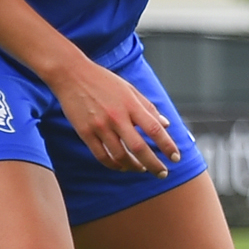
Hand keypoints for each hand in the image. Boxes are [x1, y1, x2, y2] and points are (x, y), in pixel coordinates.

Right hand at [50, 59, 180, 174]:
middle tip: (162, 173)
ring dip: (134, 166)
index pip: (154, 129)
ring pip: (120, 156)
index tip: (176, 157)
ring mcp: (100, 126)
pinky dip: (113, 165)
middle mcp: (117, 117)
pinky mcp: (85, 133)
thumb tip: (165, 124)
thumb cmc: (103, 80)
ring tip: (142, 169)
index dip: (167, 145)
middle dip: (153, 164)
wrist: (72, 75)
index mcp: (131, 104)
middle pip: (139, 148)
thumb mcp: (130, 89)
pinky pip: (101, 155)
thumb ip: (148, 107)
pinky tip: (122, 166)